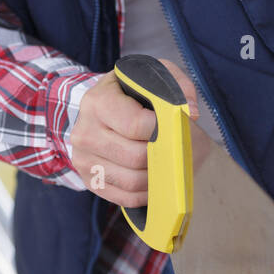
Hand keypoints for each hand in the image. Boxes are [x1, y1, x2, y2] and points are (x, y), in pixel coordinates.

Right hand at [70, 57, 199, 206]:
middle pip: (135, 156)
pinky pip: (124, 197)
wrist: (100, 109)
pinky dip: (145, 194)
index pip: (135, 125)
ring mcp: (83, 159)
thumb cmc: (130, 93)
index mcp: (97, 101)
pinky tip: (154, 180)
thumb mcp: (150, 76)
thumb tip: (190, 112)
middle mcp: (84, 132)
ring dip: (156, 177)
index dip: (161, 129)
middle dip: (162, 156)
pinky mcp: (89, 180)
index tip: (171, 126)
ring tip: (166, 165)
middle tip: (174, 149)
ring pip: (131, 181)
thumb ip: (175, 84)